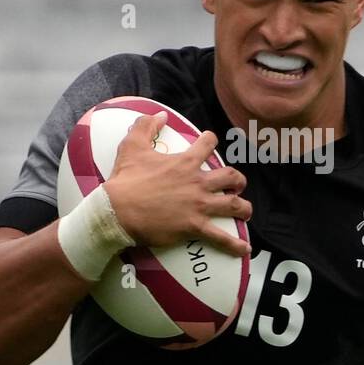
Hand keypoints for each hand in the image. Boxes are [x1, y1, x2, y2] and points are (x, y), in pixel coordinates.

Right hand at [104, 111, 252, 256]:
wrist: (117, 211)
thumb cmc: (125, 180)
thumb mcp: (131, 146)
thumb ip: (145, 126)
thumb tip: (160, 115)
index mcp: (185, 162)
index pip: (208, 144)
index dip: (211, 141)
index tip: (210, 143)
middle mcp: (198, 182)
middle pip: (231, 176)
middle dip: (237, 180)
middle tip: (236, 185)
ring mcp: (199, 205)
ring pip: (234, 205)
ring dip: (244, 208)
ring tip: (245, 211)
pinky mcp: (194, 226)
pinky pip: (220, 237)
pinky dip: (234, 244)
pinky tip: (245, 249)